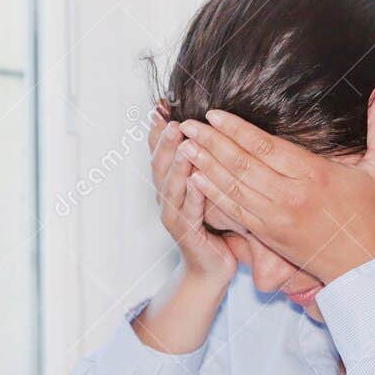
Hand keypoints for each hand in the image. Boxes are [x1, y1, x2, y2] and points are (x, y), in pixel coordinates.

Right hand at [148, 101, 235, 286]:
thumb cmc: (215, 225)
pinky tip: (196, 180)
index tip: (161, 105)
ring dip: (177, 164)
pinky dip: (192, 195)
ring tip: (183, 143)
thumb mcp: (208, 189)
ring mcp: (173, 217)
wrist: (213, 269)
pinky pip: (189, 211)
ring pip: (171, 186)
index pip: (160, 152)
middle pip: (161, 165)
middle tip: (172, 120)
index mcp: (170, 185)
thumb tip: (206, 130)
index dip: (159, 130)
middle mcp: (166, 198)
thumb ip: (204, 163)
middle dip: (165, 142)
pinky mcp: (185, 234)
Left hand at [176, 84, 374, 282]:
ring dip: (205, 166)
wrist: (365, 270)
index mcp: (314, 176)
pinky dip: (213, 195)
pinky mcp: (269, 237)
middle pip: (242, 165)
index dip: (237, 130)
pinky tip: (195, 179)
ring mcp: (276, 219)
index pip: (266, 148)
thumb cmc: (374, 219)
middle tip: (186, 124)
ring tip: (183, 146)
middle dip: (211, 143)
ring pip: (234, 188)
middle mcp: (290, 197)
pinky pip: (235, 212)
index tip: (214, 114)